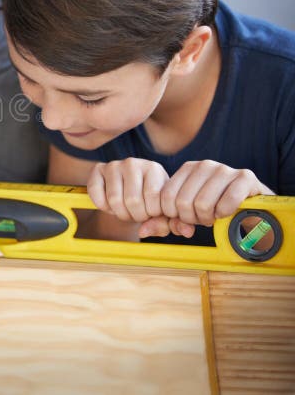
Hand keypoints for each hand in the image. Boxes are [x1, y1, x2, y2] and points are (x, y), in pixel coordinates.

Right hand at [87, 158, 170, 223]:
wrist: (133, 191)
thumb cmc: (151, 202)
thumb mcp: (163, 212)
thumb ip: (162, 224)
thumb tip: (143, 231)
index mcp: (153, 168)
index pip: (152, 195)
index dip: (152, 213)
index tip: (153, 212)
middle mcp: (133, 163)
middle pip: (132, 200)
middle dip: (136, 216)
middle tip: (138, 214)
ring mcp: (114, 165)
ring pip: (114, 199)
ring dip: (120, 213)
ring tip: (126, 210)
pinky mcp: (97, 169)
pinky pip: (96, 192)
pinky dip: (102, 206)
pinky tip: (111, 205)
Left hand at [139, 161, 274, 237]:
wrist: (253, 204)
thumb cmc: (215, 207)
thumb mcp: (187, 213)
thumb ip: (165, 220)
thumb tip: (142, 231)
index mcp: (188, 168)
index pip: (166, 198)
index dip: (175, 216)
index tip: (187, 217)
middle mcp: (204, 165)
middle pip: (182, 203)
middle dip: (192, 219)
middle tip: (203, 218)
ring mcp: (225, 169)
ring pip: (202, 204)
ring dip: (208, 218)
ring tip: (215, 216)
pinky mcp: (245, 177)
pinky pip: (225, 203)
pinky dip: (225, 214)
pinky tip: (228, 212)